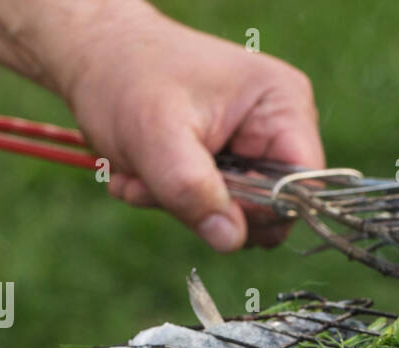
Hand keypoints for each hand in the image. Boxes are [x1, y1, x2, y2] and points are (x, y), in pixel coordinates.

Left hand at [59, 4, 322, 250]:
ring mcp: (253, 147)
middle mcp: (278, 127)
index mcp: (283, 105)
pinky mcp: (229, 164)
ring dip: (182, 206)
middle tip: (155, 188)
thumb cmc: (125, 75)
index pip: (303, 185)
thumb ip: (193, 189)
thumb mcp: (155, 136)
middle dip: (207, 208)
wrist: (94, 56)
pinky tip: (143, 175)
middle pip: (270, 207)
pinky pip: (214, 208)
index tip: (208, 205)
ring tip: (142, 178)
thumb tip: (230, 239)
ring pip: (237, 215)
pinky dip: (173, 201)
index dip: (262, 210)